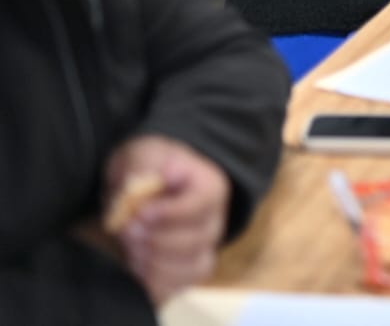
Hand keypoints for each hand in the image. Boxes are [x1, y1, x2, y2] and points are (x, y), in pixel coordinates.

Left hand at [104, 135, 230, 306]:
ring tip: (133, 246)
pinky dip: (156, 279)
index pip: (199, 205)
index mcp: (211, 186)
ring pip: (190, 267)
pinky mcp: (188, 269)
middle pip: (195, 240)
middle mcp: (215, 219)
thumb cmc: (150, 164)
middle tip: (128, 229)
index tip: (140, 213)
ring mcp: (204, 247)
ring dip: (154, 261)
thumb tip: (148, 180)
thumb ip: (143, 165)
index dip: (169, 213)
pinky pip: (181, 285)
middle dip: (156, 239)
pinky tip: (138, 262)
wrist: (149, 182)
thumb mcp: (144, 152)